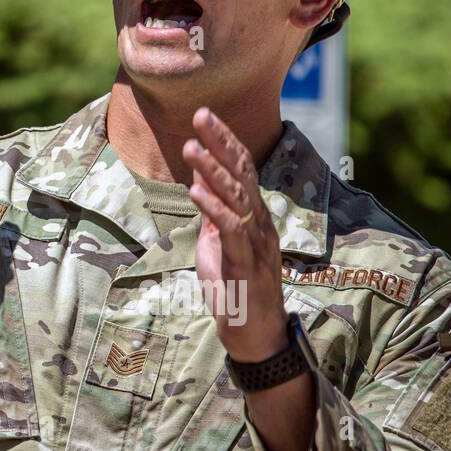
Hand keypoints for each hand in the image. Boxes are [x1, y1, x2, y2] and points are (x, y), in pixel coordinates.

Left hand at [183, 107, 287, 362]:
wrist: (256, 336)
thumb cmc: (236, 288)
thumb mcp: (218, 242)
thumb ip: (213, 211)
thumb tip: (200, 179)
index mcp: (254, 215)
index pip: (243, 168)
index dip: (225, 141)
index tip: (205, 115)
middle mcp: (260, 223)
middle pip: (243, 173)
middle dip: (221, 142)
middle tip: (201, 114)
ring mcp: (256, 243)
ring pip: (238, 197)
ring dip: (213, 170)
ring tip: (191, 146)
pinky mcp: (247, 264)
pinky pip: (231, 229)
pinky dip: (214, 207)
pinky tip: (195, 190)